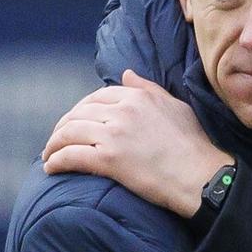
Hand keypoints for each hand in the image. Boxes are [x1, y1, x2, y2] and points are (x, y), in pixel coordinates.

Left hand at [42, 69, 231, 215]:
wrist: (200, 177)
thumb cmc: (194, 145)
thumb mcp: (175, 107)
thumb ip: (148, 88)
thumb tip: (126, 74)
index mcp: (137, 96)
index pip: (98, 97)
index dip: (82, 109)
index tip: (77, 121)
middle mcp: (121, 111)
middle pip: (78, 113)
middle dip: (63, 126)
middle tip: (57, 139)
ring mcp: (113, 134)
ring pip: (70, 132)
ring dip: (55, 143)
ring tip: (50, 154)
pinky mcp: (108, 159)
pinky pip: (71, 156)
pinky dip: (56, 160)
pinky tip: (50, 167)